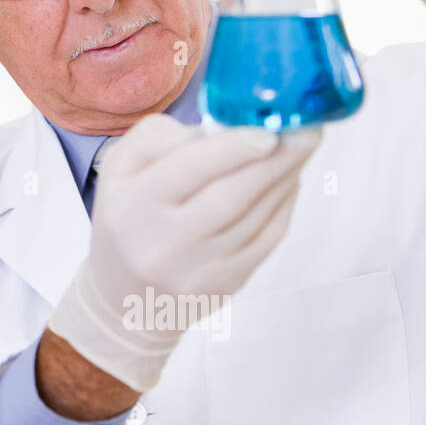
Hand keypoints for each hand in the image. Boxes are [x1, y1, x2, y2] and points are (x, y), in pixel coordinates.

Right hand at [47, 114, 321, 391]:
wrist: (128, 296)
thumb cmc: (128, 216)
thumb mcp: (119, 168)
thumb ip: (161, 138)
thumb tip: (222, 128)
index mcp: (131, 206)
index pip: (186, 171)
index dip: (232, 149)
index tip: (267, 129)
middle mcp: (162, 242)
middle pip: (229, 197)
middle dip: (275, 160)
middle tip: (306, 128)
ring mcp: (197, 270)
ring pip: (254, 218)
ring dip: (285, 178)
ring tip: (302, 144)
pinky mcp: (225, 285)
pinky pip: (266, 240)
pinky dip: (284, 205)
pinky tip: (289, 180)